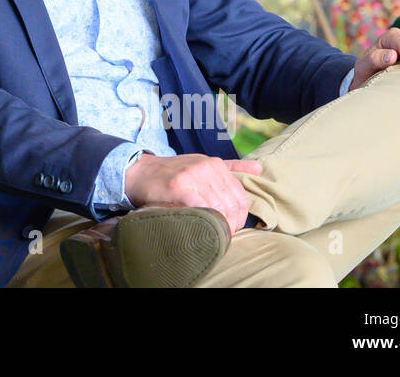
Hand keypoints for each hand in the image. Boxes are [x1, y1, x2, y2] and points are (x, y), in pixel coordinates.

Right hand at [123, 152, 263, 232]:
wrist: (140, 173)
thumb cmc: (173, 173)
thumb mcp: (202, 164)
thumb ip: (231, 167)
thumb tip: (259, 168)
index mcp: (216, 164)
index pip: (240, 197)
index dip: (239, 217)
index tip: (229, 228)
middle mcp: (207, 167)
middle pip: (231, 204)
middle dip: (229, 225)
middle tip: (220, 236)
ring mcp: (193, 175)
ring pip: (219, 208)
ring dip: (217, 226)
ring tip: (209, 234)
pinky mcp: (179, 186)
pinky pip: (201, 208)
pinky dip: (203, 220)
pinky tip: (197, 226)